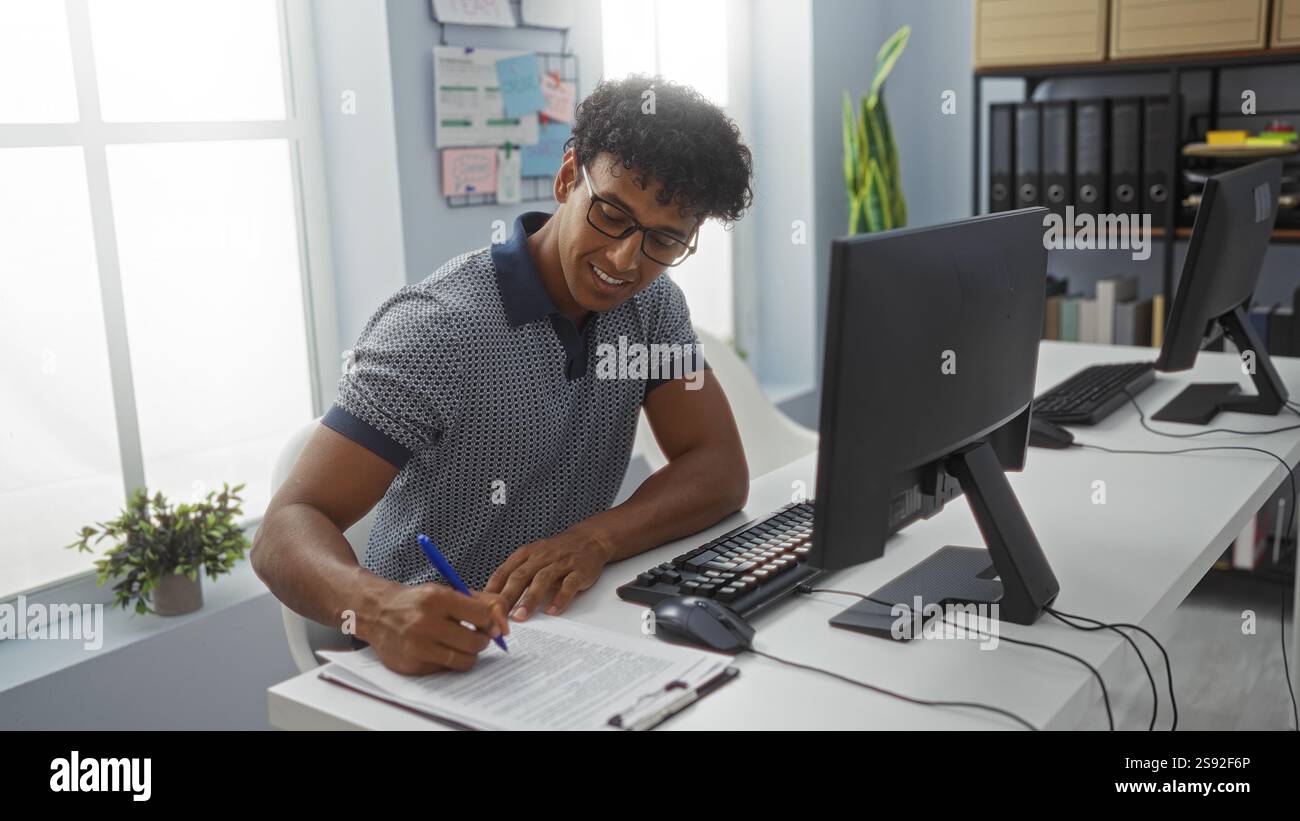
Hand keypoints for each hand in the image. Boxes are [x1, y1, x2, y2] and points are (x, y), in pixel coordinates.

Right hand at [361, 583, 508, 674]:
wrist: (377, 612)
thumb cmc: (418, 602)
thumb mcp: (446, 592)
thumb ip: (481, 602)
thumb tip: (505, 624)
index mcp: (437, 598)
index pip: (482, 616)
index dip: (492, 623)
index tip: (491, 626)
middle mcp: (425, 622)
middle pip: (475, 642)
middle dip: (482, 641)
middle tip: (476, 637)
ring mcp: (416, 646)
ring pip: (464, 661)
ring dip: (468, 655)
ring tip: (460, 645)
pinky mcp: (411, 665)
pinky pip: (445, 670)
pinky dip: (447, 662)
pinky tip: (438, 651)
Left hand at [484, 526, 613, 620]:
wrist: (589, 539)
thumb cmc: (556, 552)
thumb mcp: (532, 557)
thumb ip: (515, 574)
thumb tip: (494, 598)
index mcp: (526, 554)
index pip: (505, 571)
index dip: (493, 589)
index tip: (484, 606)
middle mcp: (542, 556)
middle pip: (521, 576)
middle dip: (508, 597)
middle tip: (498, 615)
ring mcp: (561, 563)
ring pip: (543, 579)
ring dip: (530, 599)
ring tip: (521, 616)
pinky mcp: (579, 571)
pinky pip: (569, 585)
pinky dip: (560, 598)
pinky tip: (552, 611)